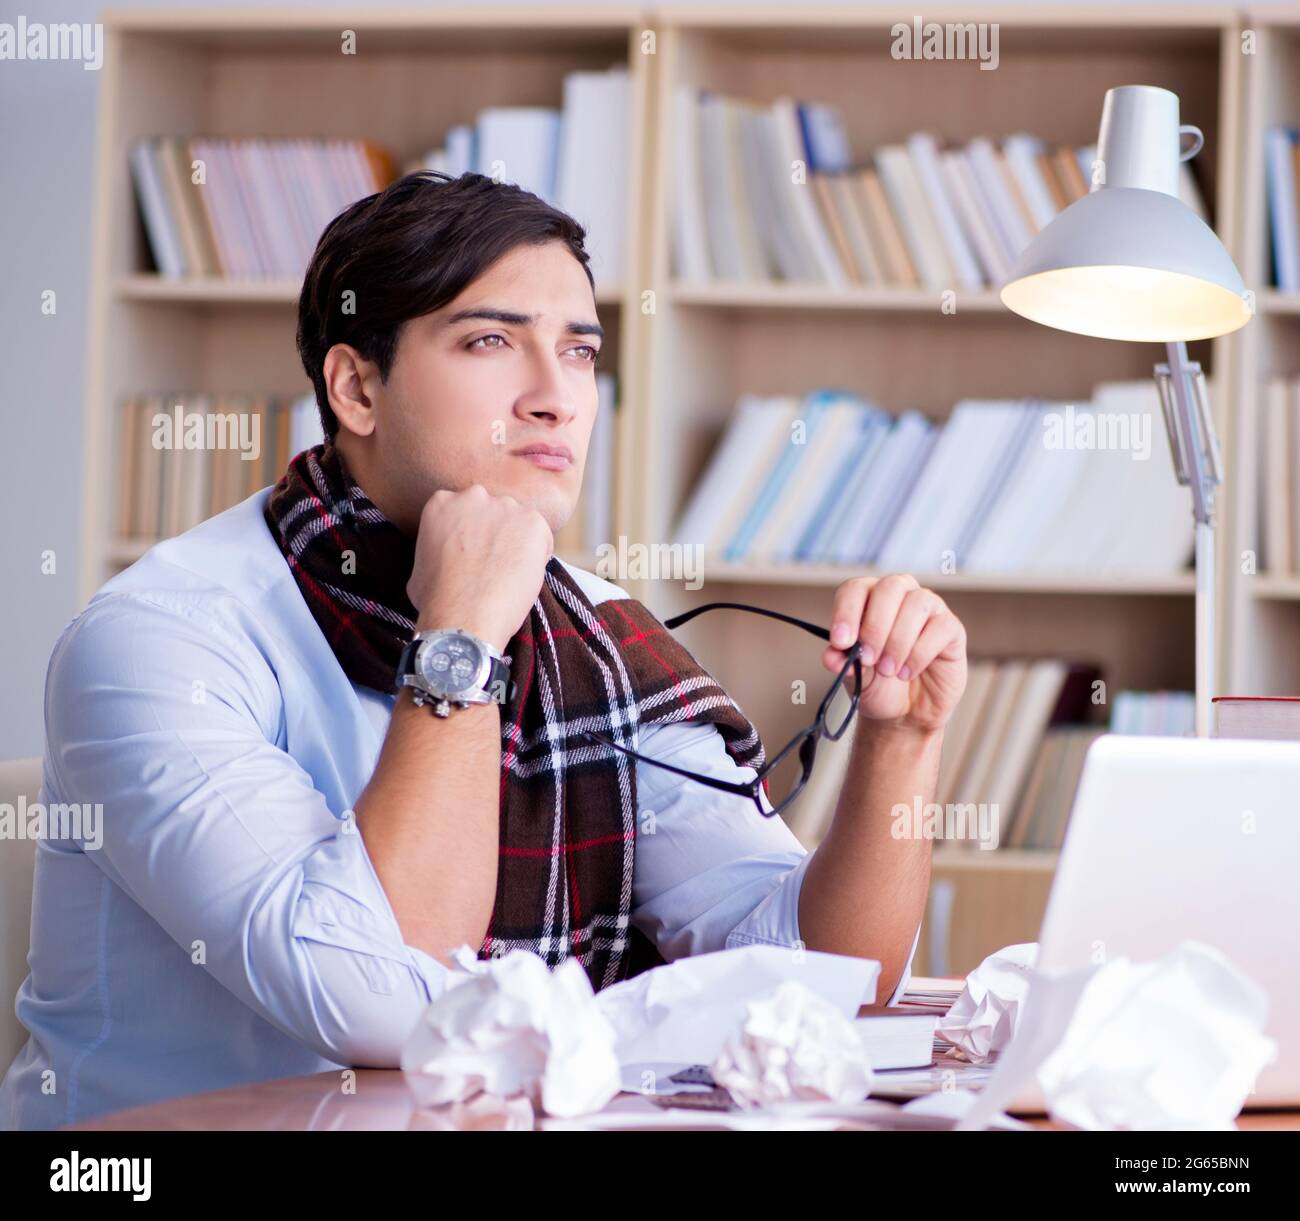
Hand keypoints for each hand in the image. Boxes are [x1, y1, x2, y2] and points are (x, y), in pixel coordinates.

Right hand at [406, 483, 553, 651]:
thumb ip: (437, 547)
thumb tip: (445, 558)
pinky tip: (523, 577)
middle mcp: (474, 496)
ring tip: (508, 576)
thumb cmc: (437, 599)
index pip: (465, 511)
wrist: (463, 615)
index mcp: (443, 502)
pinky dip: (538, 556)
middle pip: (494, 512)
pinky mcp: (532, 522)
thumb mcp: (420, 565)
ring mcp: (505, 507)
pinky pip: (542, 537)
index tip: (473, 556)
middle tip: (493, 565)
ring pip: (519, 523)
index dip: (472, 536)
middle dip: (496, 534)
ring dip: (518, 544)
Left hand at [820, 574, 967, 733]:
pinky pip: (940, 627)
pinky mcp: (951, 628)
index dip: (846, 612)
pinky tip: (907, 673)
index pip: (856, 589)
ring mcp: (929, 609)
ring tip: (888, 671)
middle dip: (875, 626)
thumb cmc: (879, 685)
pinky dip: (919, 653)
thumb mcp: (854, 677)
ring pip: (916, 604)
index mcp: (870, 599)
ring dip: (898, 641)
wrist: (907, 712)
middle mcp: (901, 595)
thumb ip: (842, 663)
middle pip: (889, 588)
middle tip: (868, 660)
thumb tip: (831, 655)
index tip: (841, 642)